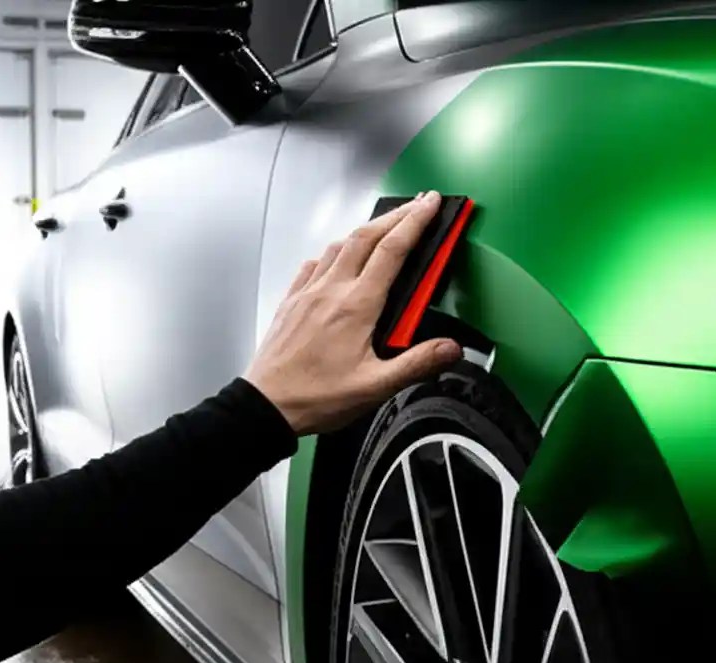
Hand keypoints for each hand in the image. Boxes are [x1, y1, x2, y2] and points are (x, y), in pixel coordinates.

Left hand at [244, 191, 461, 434]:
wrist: (265, 405)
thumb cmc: (315, 397)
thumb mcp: (375, 387)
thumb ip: (417, 364)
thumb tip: (450, 348)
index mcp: (357, 306)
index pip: (392, 250)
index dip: (416, 222)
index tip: (431, 205)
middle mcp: (331, 290)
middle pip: (367, 236)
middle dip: (396, 215)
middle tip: (418, 205)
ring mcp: (308, 292)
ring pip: (340, 245)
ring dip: (367, 230)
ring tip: (385, 226)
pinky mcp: (293, 301)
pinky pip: (314, 264)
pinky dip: (334, 252)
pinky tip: (338, 258)